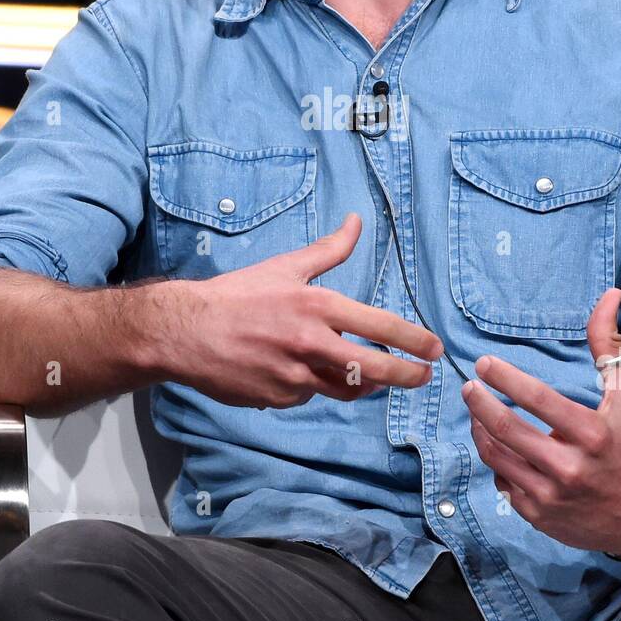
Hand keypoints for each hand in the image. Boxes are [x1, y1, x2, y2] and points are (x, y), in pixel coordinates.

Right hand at [157, 212, 442, 409]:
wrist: (185, 331)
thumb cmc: (237, 295)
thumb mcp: (286, 267)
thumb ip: (329, 250)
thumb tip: (357, 221)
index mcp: (317, 307)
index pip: (380, 327)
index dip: (414, 341)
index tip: (435, 349)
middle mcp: (311, 343)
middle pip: (374, 369)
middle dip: (407, 376)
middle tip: (423, 377)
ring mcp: (295, 376)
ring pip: (344, 389)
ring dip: (360, 383)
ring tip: (366, 376)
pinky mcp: (278, 399)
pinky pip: (309, 396)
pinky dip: (312, 386)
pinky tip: (294, 370)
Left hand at [462, 287, 620, 554]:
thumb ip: (610, 344)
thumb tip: (609, 295)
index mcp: (593, 434)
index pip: (537, 399)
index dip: (505, 377)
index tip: (484, 363)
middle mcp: (570, 467)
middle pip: (507, 429)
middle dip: (479, 404)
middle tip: (469, 387)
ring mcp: (551, 495)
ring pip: (497, 457)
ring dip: (480, 430)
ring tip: (476, 412)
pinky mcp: (539, 516)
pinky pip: (503, 483)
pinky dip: (497, 461)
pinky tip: (498, 446)